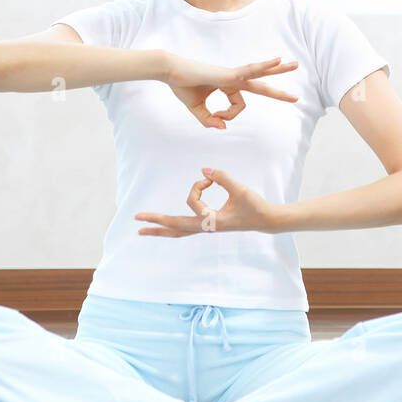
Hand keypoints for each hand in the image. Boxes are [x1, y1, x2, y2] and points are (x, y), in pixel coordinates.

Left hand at [134, 167, 280, 235]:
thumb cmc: (254, 205)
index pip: (194, 202)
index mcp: (212, 222)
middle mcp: (206, 227)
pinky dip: (173, 227)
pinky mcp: (209, 225)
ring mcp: (206, 228)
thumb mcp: (240, 189)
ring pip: (178, 231)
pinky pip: (185, 228)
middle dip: (156, 223)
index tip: (209, 178)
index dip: (198, 186)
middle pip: (175, 228)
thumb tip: (203, 169)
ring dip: (161, 229)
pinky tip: (166, 228)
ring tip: (143, 230)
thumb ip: (222, 177)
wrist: (265, 220)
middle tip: (136, 220)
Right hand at [162, 52, 298, 129]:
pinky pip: (250, 70)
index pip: (238, 107)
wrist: (169, 72)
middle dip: (277, 91)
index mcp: (226, 85)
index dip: (227, 116)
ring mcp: (231, 74)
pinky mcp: (228, 74)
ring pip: (260, 73)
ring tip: (295, 65)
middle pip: (260, 85)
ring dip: (278, 70)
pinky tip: (276, 61)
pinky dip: (263, 66)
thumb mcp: (197, 109)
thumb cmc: (182, 86)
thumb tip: (223, 127)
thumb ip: (209, 119)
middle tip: (296, 97)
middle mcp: (232, 78)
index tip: (216, 118)